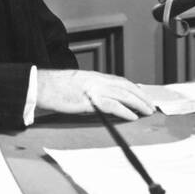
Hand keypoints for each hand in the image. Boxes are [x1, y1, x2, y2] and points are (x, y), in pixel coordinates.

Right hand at [37, 69, 155, 120]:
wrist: (42, 87)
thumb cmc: (57, 88)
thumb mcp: (79, 85)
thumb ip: (92, 89)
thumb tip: (103, 99)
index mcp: (96, 77)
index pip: (122, 82)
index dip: (135, 89)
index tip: (144, 96)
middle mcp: (98, 80)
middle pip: (127, 87)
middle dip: (141, 97)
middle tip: (151, 106)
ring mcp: (95, 89)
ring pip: (124, 95)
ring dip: (138, 104)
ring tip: (147, 112)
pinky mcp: (89, 100)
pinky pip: (112, 106)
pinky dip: (125, 111)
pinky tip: (133, 116)